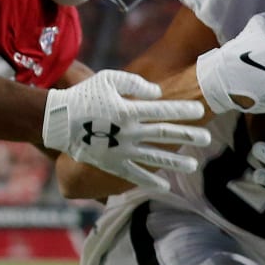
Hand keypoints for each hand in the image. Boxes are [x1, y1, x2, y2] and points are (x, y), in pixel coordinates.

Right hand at [43, 70, 211, 189]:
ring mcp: (122, 151)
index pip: (164, 111)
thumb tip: (158, 94)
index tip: (200, 112)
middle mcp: (129, 132)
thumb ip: (136, 84)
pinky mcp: (112, 165)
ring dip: (176, 162)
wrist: (58, 121)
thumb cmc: (84, 96)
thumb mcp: (108, 79)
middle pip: (165, 135)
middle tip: (207, 138)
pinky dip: (150, 181)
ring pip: (155, 158)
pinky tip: (166, 186)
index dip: (183, 111)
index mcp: (129, 110)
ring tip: (193, 165)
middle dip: (188, 136)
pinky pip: (135, 176)